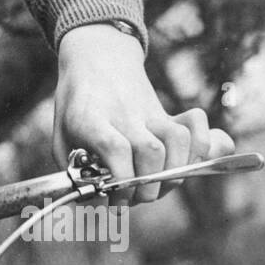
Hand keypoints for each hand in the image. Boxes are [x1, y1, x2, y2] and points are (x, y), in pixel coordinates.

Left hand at [53, 25, 234, 203]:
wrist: (95, 58)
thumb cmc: (75, 107)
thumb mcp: (61, 138)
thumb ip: (75, 174)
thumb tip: (97, 206)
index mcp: (90, 120)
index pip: (114, 147)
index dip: (121, 178)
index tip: (117, 199)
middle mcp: (124, 115)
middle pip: (150, 151)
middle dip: (148, 187)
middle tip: (136, 197)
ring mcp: (149, 112)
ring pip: (177, 140)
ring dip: (174, 172)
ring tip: (159, 185)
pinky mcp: (167, 112)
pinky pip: (195, 124)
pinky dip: (203, 145)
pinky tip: (190, 161)